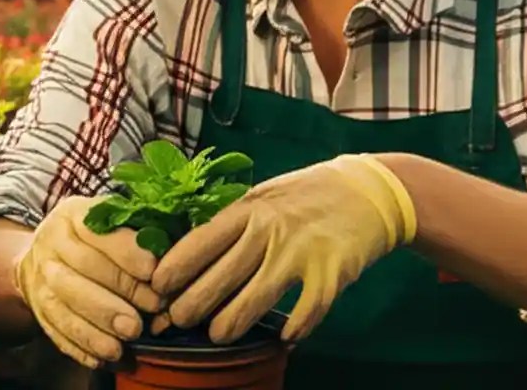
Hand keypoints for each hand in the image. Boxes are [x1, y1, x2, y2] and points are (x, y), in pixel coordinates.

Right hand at [13, 195, 167, 368]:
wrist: (43, 252)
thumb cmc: (93, 237)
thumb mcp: (111, 221)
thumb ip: (137, 230)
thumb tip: (171, 250)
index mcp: (73, 216)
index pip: (98, 231)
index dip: (126, 252)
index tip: (152, 270)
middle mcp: (51, 244)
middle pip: (84, 268)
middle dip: (121, 291)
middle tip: (152, 309)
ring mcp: (40, 278)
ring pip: (65, 302)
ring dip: (97, 324)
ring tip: (125, 340)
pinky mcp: (37, 308)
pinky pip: (55, 329)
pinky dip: (79, 345)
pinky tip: (101, 357)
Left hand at [149, 154, 416, 344]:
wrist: (370, 190)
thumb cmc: (309, 194)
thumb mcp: (266, 194)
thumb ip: (235, 219)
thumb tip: (191, 248)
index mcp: (250, 208)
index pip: (201, 242)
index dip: (173, 269)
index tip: (156, 288)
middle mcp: (271, 230)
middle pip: (220, 278)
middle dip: (191, 305)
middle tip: (176, 320)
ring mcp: (301, 253)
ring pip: (253, 301)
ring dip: (230, 324)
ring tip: (218, 334)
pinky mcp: (331, 274)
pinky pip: (304, 313)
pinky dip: (292, 329)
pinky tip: (283, 336)